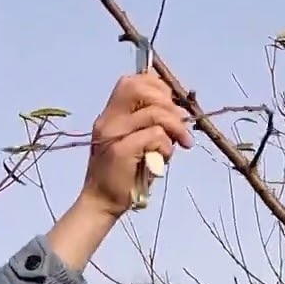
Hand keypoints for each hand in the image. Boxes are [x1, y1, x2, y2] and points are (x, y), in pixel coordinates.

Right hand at [77, 74, 192, 216]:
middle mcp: (109, 119)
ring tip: (182, 142)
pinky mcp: (122, 150)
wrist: (102, 201)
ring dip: (175, 127)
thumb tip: (178, 111)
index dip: (157, 86)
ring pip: (154, 113)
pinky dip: (167, 145)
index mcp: (111, 114)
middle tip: (180, 123)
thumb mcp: (137, 142)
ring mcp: (113, 133)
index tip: (172, 106)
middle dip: (167, 102)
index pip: (132, 82)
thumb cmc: (124, 174)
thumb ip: (149, 124)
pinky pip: (154, 135)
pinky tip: (165, 158)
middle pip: (139, 88)